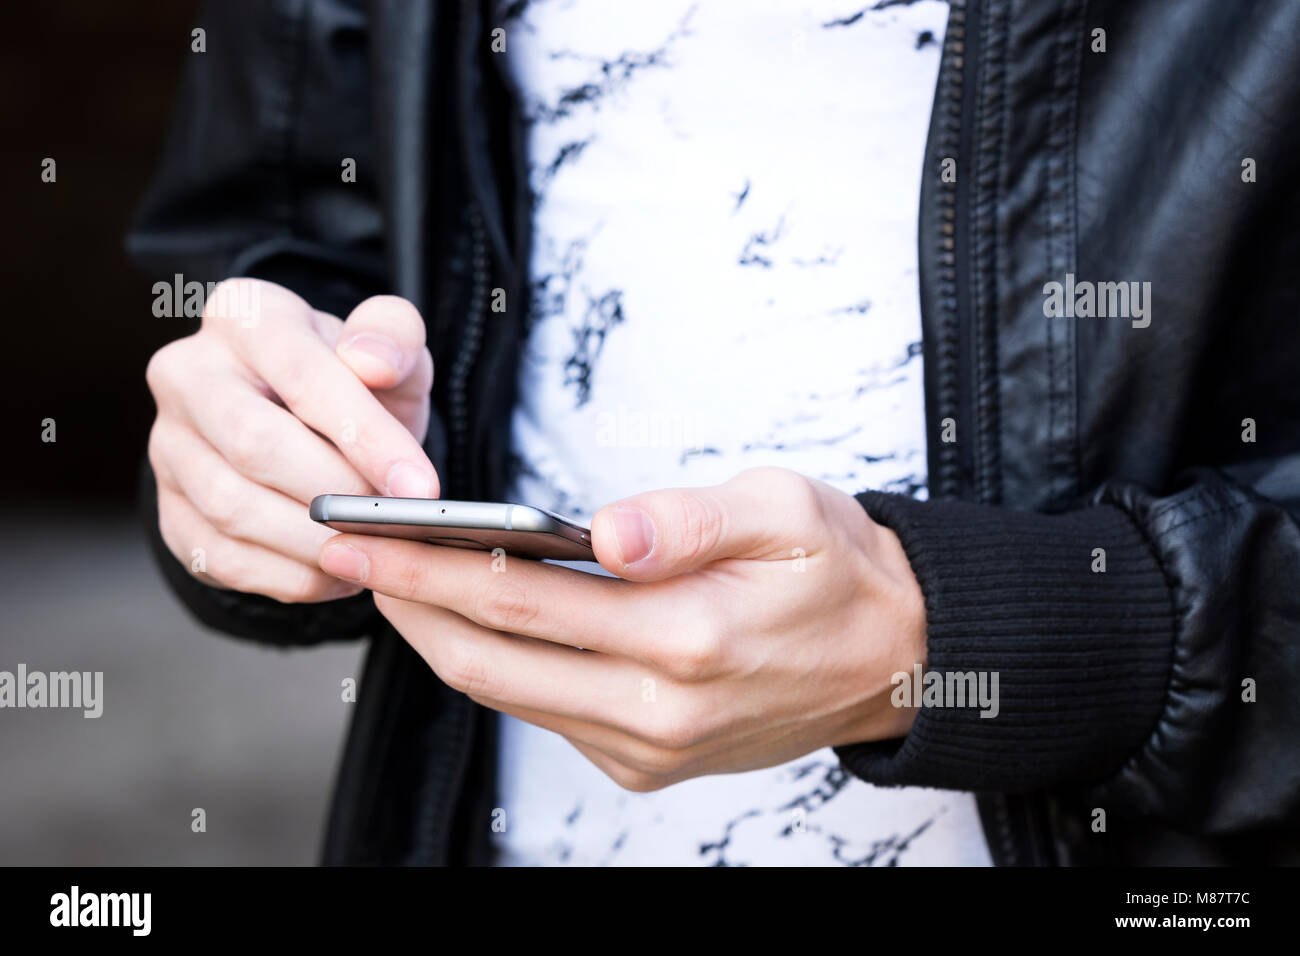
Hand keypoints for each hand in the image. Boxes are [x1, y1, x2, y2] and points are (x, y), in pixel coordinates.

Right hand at [146, 279, 437, 602]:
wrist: (310, 424)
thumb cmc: (356, 381)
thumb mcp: (389, 346)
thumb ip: (393, 337)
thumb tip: (373, 362)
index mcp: (244, 316)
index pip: (302, 374)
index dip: (365, 435)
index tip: (420, 487)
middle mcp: (186, 373)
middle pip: (253, 443)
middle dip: (336, 493)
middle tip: (394, 523)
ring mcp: (168, 446)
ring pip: (233, 508)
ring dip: (314, 542)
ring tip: (374, 550)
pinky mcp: (169, 509)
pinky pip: (221, 558)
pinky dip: (289, 577)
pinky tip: (339, 574)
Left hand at [319, 467, 926, 790]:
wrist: (894, 657)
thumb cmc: (837, 569)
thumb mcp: (784, 510)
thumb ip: (689, 520)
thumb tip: (608, 533)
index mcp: (688, 638)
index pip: (520, 602)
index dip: (429, 569)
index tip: (363, 537)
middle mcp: (658, 710)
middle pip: (490, 662)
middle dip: (408, 607)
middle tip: (349, 554)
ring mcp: (649, 747)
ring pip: (507, 695)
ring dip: (443, 638)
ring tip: (398, 581)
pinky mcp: (648, 762)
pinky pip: (545, 713)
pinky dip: (497, 666)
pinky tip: (476, 620)